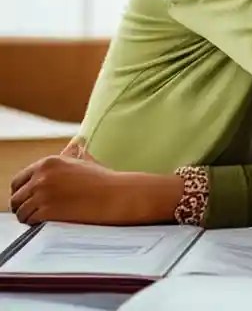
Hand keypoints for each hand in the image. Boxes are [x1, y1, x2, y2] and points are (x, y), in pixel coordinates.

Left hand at [9, 150, 182, 225]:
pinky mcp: (46, 209)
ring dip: (29, 218)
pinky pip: (29, 220)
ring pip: (20, 211)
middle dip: (23, 207)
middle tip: (34, 213)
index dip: (21, 193)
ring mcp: (43, 193)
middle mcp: (42, 176)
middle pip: (15, 197)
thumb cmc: (106, 181)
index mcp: (48, 163)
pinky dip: (35, 224)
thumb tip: (76, 145)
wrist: (119, 195)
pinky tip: (48, 223)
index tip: (29, 201)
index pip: (18, 181)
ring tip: (43, 219)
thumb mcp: (87, 161)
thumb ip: (74, 154)